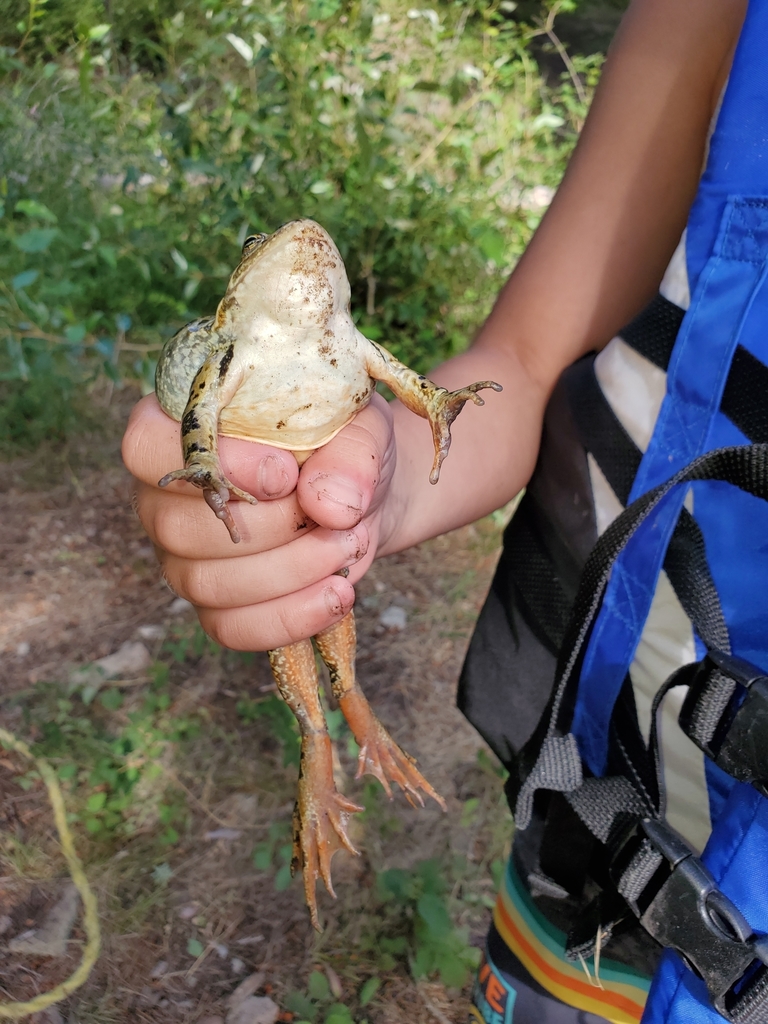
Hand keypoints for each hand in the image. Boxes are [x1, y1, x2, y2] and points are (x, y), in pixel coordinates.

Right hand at [122, 393, 395, 650]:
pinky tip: (337, 594)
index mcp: (178, 427)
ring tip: (348, 546)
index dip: (215, 465)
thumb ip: (349, 457)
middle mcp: (164, 496)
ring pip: (205, 584)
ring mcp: (182, 556)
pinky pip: (230, 627)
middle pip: (176, 528)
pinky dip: (289, 617)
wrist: (368, 496)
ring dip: (289, 572)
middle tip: (338, 518)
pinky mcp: (215, 603)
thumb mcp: (359, 430)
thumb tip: (329, 507)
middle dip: (269, 529)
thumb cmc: (347, 446)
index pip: (147, 446)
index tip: (286, 474)